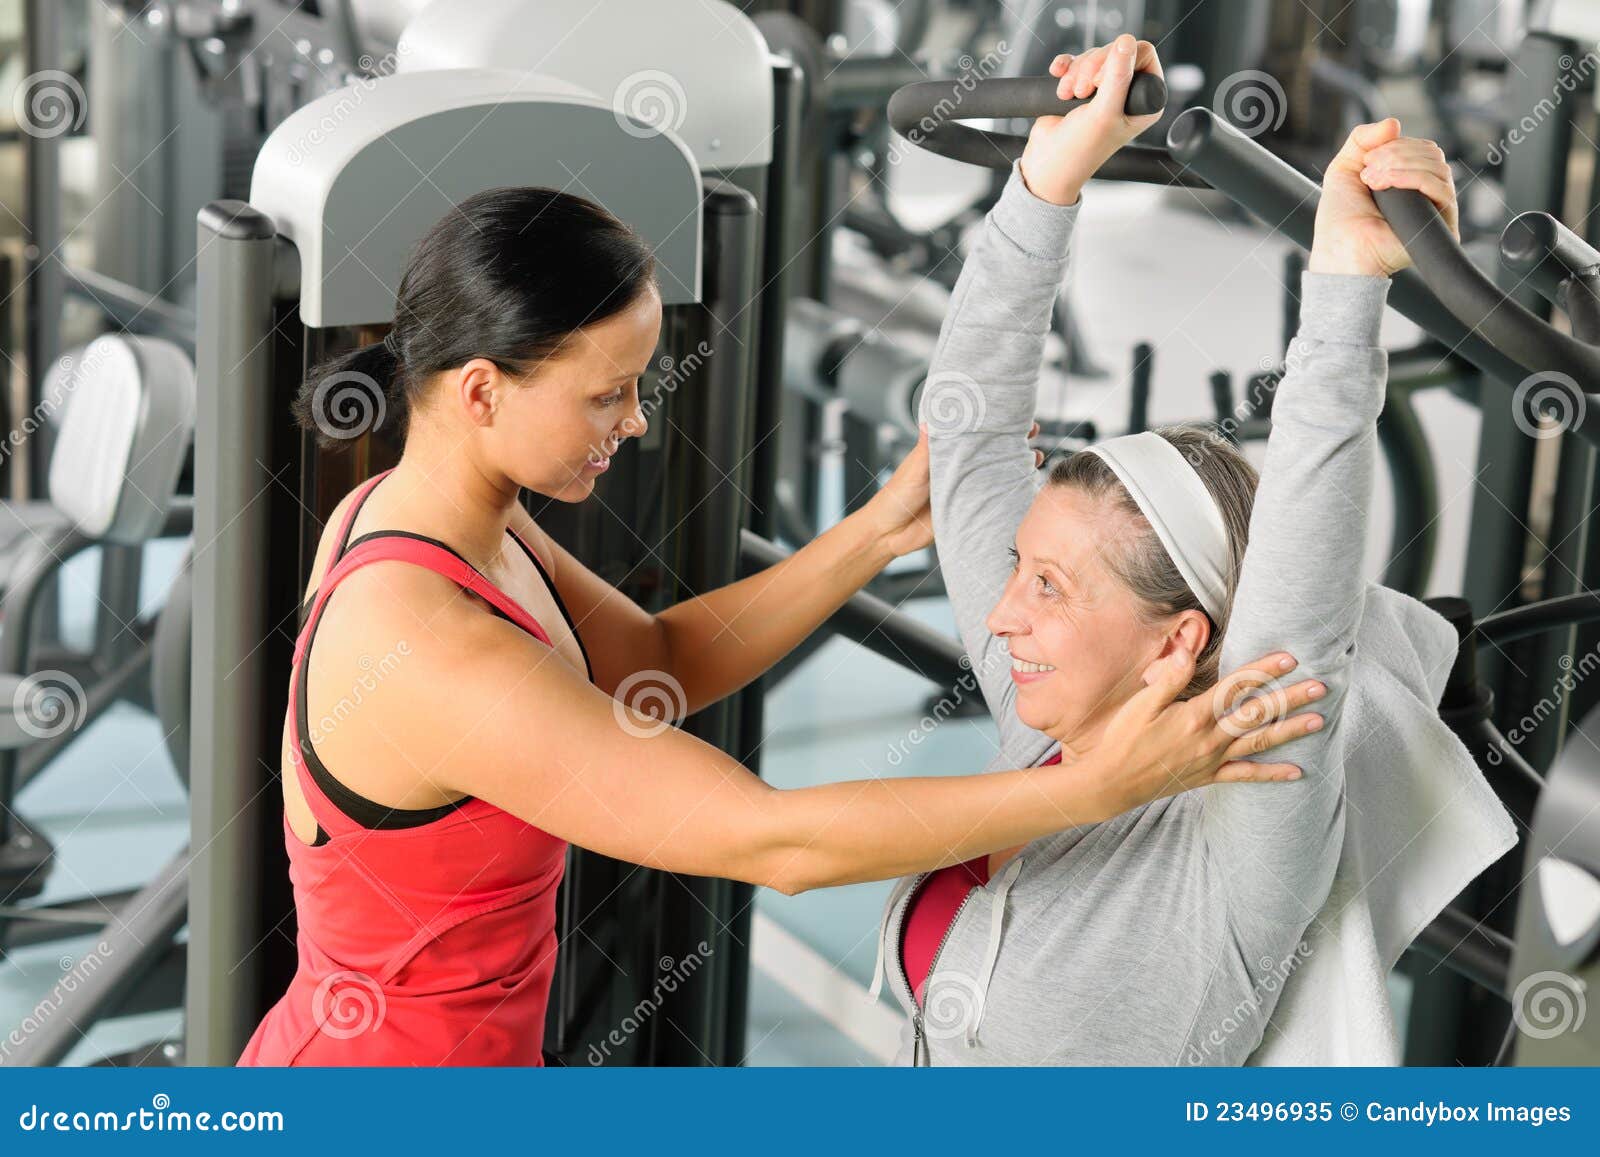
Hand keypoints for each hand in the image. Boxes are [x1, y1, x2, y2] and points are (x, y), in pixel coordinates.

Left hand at [868, 423, 1046, 557]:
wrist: (891, 533)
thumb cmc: (896, 495)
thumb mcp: (912, 470)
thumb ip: (924, 449)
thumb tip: (928, 422)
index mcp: (946, 453)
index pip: (974, 433)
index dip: (992, 423)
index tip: (1011, 412)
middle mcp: (961, 468)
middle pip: (992, 451)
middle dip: (1014, 440)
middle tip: (1031, 432)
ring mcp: (968, 488)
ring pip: (999, 473)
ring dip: (1017, 465)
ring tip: (1034, 457)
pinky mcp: (971, 509)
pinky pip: (994, 498)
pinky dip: (1011, 491)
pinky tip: (1026, 485)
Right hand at [1019, 34, 1164, 206]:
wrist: (1047, 164)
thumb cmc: (1080, 150)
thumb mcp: (1104, 112)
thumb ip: (1117, 76)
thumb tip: (1126, 41)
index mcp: (1146, 101)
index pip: (1143, 55)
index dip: (1120, 59)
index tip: (1100, 82)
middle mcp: (1128, 94)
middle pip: (1116, 51)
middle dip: (1093, 67)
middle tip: (1082, 91)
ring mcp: (1104, 90)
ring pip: (1094, 56)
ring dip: (1076, 72)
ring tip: (1068, 95)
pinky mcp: (1082, 86)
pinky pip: (1075, 61)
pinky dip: (1065, 67)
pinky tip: (1058, 78)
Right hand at [1086, 650, 1325, 816]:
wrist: (1111, 783)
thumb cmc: (1122, 739)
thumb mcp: (1140, 704)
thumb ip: (1169, 677)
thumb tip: (1190, 651)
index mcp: (1193, 716)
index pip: (1236, 688)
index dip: (1263, 671)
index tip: (1289, 658)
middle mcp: (1209, 738)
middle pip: (1257, 714)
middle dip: (1290, 699)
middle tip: (1321, 687)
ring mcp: (1211, 760)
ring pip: (1259, 742)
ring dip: (1290, 730)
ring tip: (1319, 720)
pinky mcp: (1209, 776)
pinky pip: (1246, 776)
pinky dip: (1272, 774)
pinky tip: (1297, 772)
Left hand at [1309, 119, 1458, 277]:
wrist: (1340, 251)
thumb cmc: (1339, 220)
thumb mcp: (1344, 168)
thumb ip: (1362, 139)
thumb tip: (1394, 122)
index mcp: (1408, 180)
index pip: (1420, 147)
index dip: (1394, 146)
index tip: (1366, 163)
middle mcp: (1424, 193)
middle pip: (1432, 153)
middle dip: (1396, 154)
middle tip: (1369, 173)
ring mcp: (1434, 208)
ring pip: (1438, 166)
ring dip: (1401, 165)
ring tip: (1373, 182)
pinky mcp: (1441, 225)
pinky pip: (1442, 189)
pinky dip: (1414, 179)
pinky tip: (1389, 186)